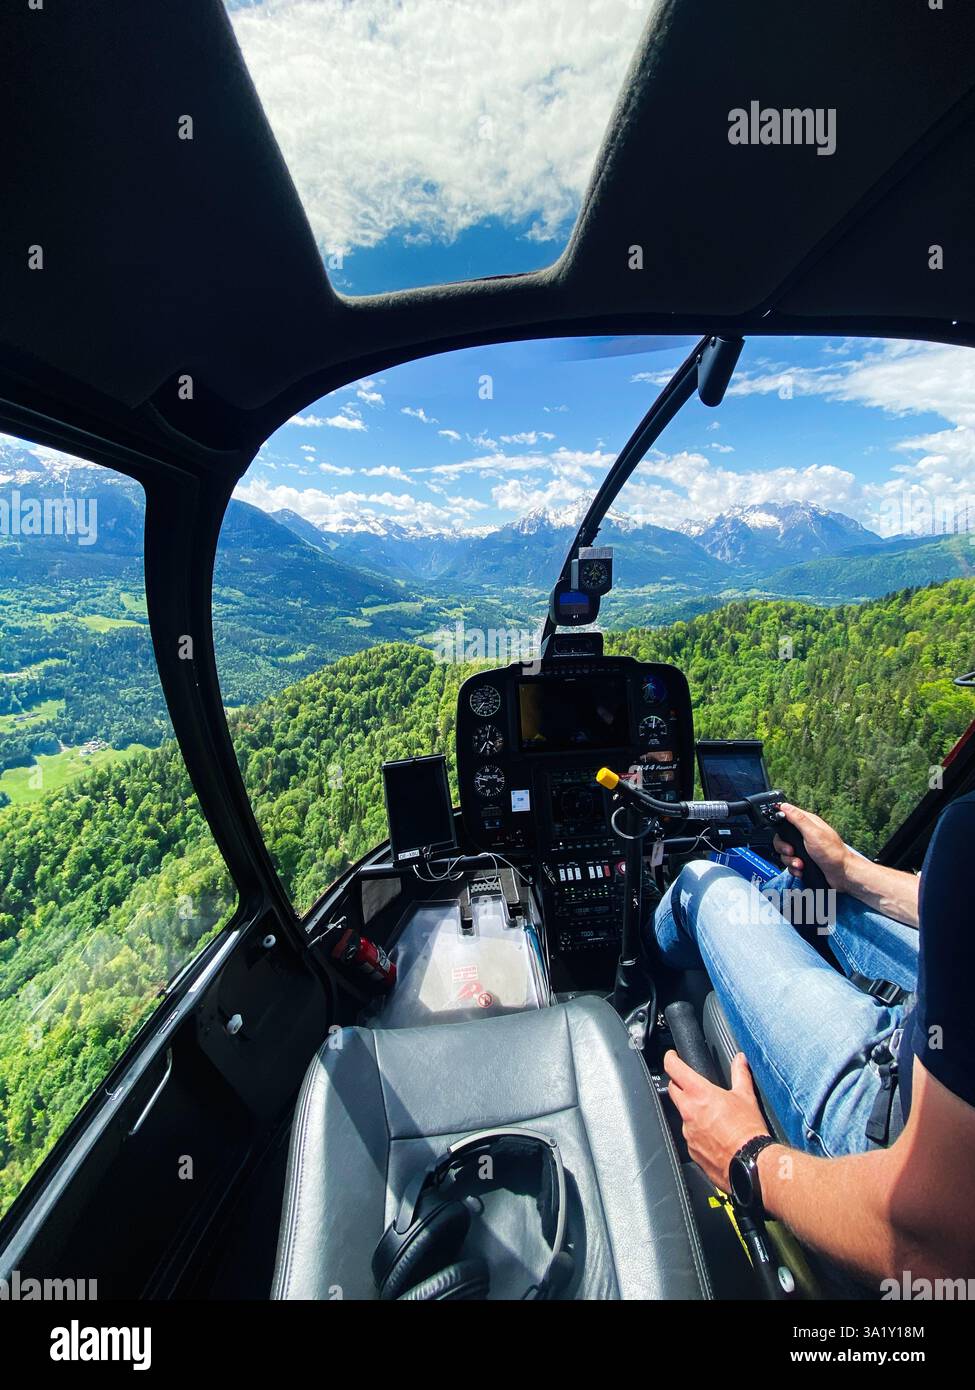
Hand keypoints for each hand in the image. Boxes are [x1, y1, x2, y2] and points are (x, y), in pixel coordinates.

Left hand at [664, 1049, 768, 1190]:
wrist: (751, 1164)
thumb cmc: (748, 1131)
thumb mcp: (746, 1097)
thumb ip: (740, 1074)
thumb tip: (740, 1060)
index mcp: (699, 1094)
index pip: (674, 1069)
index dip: (670, 1059)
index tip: (671, 1056)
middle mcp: (688, 1111)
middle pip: (673, 1090)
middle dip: (679, 1085)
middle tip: (692, 1085)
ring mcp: (687, 1132)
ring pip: (682, 1115)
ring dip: (691, 1112)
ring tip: (712, 1116)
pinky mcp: (691, 1150)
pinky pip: (690, 1136)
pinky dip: (698, 1132)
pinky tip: (714, 1135)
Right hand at [772, 802, 849, 891]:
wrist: (842, 874)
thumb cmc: (833, 853)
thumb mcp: (813, 833)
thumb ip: (798, 819)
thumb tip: (785, 806)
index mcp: (808, 823)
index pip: (786, 817)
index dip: (780, 824)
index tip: (782, 834)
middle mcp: (804, 834)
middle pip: (782, 838)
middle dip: (784, 848)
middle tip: (792, 851)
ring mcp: (803, 848)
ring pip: (785, 852)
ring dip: (790, 861)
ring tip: (800, 864)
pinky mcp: (803, 860)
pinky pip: (790, 863)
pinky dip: (794, 868)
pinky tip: (801, 869)